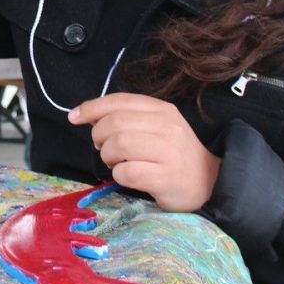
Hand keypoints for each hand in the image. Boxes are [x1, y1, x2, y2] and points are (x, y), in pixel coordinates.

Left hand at [68, 93, 220, 211]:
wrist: (209, 182)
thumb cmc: (173, 154)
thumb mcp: (156, 127)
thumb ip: (127, 117)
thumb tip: (84, 114)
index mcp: (162, 110)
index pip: (120, 101)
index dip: (92, 107)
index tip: (74, 116)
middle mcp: (167, 127)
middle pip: (115, 123)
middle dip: (99, 136)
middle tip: (102, 148)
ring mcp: (169, 152)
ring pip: (118, 145)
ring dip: (108, 156)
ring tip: (115, 162)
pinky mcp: (167, 178)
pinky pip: (127, 172)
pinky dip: (119, 175)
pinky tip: (126, 176)